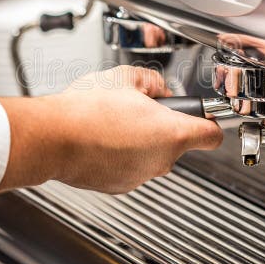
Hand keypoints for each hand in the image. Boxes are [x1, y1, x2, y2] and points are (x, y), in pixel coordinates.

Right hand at [0, 66, 222, 193]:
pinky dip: (121, 154)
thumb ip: (152, 82)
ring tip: (113, 122)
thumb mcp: (125, 77)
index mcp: (171, 134)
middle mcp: (160, 161)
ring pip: (151, 155)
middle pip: (177, 143)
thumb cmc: (86, 110)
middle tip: (140, 109)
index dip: (210, 122)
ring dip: (140, 140)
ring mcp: (139, 177)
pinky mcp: (118, 186)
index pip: (212, 135)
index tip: (204, 116)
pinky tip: (102, 138)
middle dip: (163, 126)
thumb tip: (158, 89)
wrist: (52, 138)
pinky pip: (129, 166)